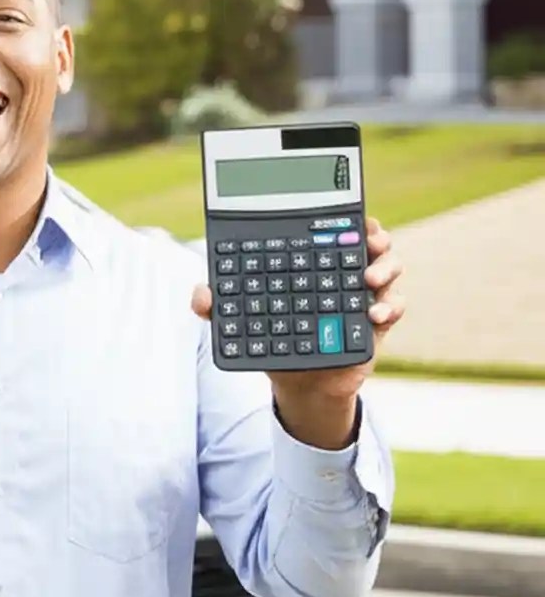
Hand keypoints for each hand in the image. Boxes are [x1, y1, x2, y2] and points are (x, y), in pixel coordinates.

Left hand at [191, 218, 405, 445]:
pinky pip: (394, 307)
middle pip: (371, 241)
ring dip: (384, 268)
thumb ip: (219, 307)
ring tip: (368, 278)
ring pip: (388, 268)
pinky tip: (373, 315)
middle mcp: (343, 272)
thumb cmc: (274, 337)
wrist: (300, 382)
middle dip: (374, 235)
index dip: (346, 218)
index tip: (350, 215)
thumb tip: (201, 295)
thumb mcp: (243, 322)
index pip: (334, 230)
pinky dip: (389, 307)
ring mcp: (363, 296)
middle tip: (368, 239)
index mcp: (315, 261)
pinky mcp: (376, 323)